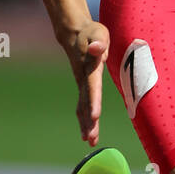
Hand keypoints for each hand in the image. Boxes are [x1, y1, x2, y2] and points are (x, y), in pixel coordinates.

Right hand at [64, 21, 110, 145]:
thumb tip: (97, 48)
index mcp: (89, 68)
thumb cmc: (91, 32)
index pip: (92, 88)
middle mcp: (83, 79)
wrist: (75, 33)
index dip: (93, 102)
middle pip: (86, 103)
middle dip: (89, 121)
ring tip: (90, 141)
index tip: (95, 116)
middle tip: (91, 139)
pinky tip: (87, 133)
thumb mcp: (97, 32)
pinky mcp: (82, 86)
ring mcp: (81, 84)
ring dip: (86, 125)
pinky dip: (84, 119)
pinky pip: (82, 105)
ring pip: (82, 107)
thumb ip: (99, 41)